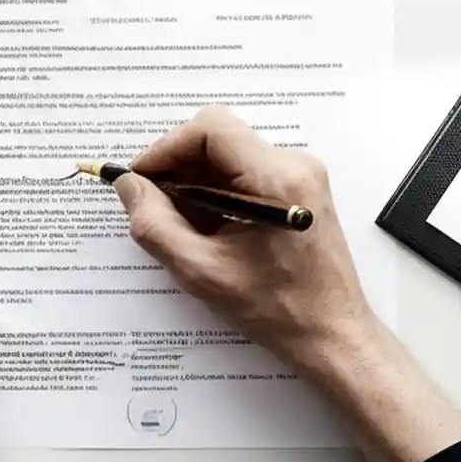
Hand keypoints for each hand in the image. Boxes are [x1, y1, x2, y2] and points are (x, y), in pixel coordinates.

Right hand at [113, 105, 371, 367]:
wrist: (332, 333)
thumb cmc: (276, 309)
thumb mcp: (201, 272)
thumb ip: (155, 224)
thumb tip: (128, 185)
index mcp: (276, 178)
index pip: (211, 127)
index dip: (167, 147)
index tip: (141, 179)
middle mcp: (294, 164)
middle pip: (218, 138)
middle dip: (178, 167)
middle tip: (153, 206)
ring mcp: (301, 175)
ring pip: (229, 155)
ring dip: (196, 181)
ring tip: (183, 226)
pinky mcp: (300, 189)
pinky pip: (246, 172)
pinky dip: (218, 191)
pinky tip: (210, 229)